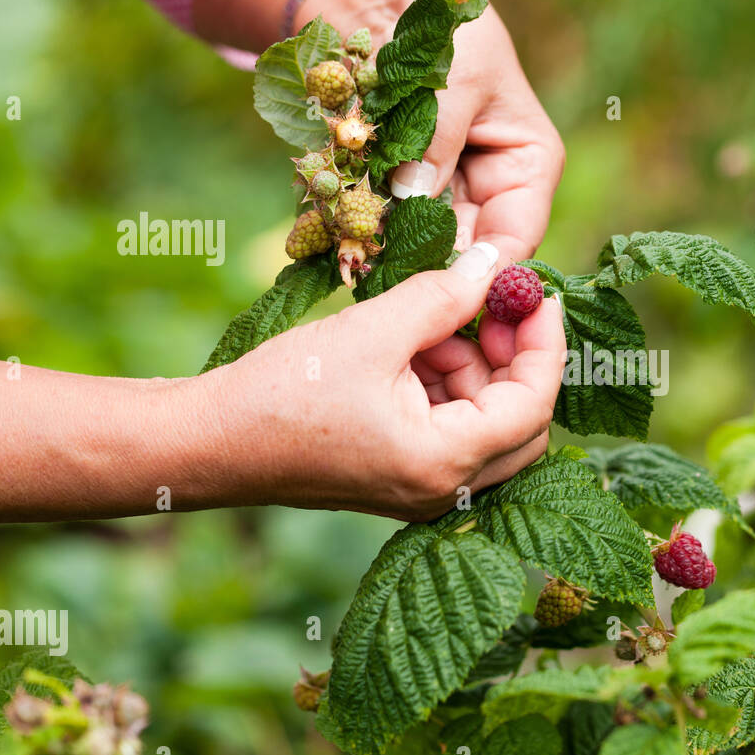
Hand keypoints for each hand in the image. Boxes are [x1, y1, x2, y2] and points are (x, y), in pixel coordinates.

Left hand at [195, 0, 564, 265]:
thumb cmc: (446, 27)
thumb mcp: (454, 79)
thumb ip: (436, 143)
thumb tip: (412, 199)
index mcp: (527, 166)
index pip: (514, 236)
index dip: (485, 271)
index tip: (447, 291)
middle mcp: (490, 189)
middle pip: (466, 250)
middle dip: (429, 266)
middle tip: (387, 281)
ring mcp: (444, 192)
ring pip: (423, 242)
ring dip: (392, 250)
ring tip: (361, 261)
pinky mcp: (400, 188)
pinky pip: (386, 220)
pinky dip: (366, 227)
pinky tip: (344, 235)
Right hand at [208, 243, 564, 519]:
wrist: (210, 443)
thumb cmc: (283, 392)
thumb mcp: (373, 331)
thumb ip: (444, 296)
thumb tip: (495, 264)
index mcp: (445, 462)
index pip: (534, 405)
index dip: (544, 344)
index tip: (538, 292)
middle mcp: (445, 489)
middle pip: (522, 424)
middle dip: (515, 358)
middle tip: (494, 304)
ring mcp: (425, 489)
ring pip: (488, 425)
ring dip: (476, 367)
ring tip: (432, 320)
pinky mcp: (403, 477)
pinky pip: (452, 431)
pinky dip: (448, 385)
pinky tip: (415, 346)